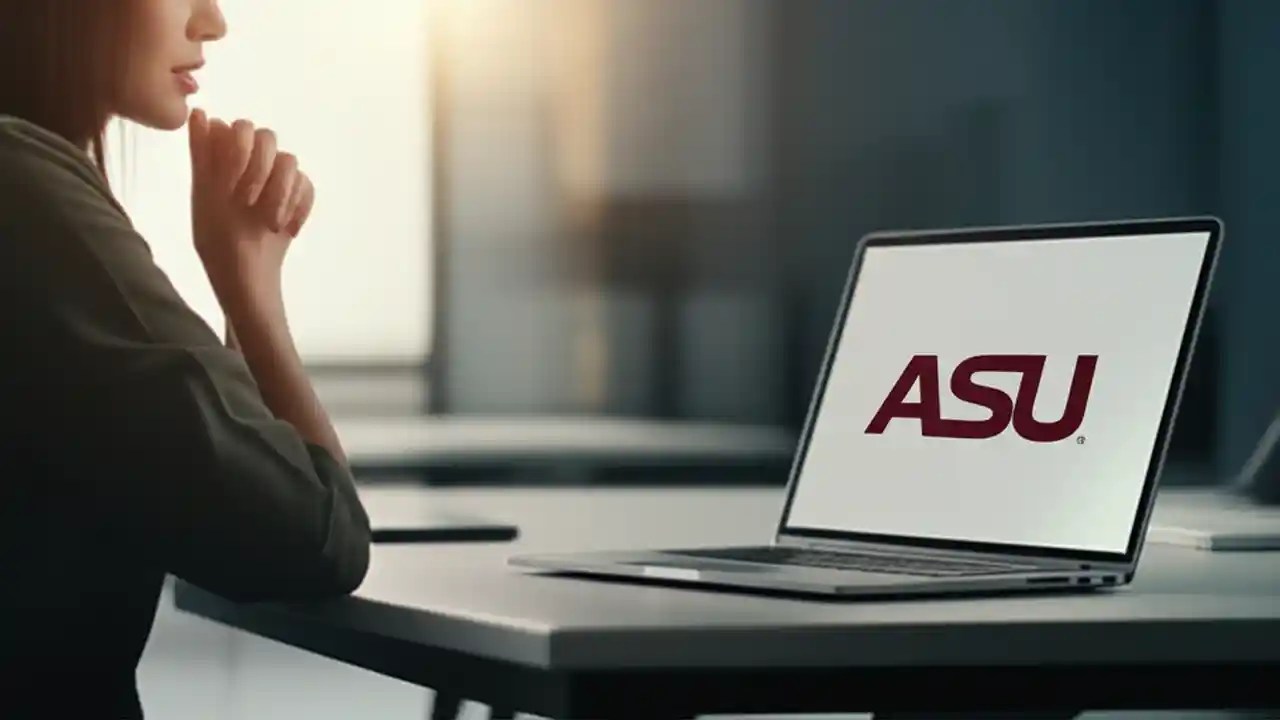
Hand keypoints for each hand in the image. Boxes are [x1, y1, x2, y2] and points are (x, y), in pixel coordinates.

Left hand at [188, 108, 314, 301]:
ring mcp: (276, 183)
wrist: (248, 280)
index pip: (236, 128)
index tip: (229, 178)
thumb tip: (200, 112)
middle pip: (267, 136)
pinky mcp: (298, 200)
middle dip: (260, 168)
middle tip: (249, 199)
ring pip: (290, 161)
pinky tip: (284, 226)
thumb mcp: (204, 196)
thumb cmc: (218, 243)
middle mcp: (250, 167)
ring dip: (280, 193)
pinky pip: (307, 185)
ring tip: (269, 221)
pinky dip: (297, 207)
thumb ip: (204, 155)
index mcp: (222, 163)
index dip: (237, 147)